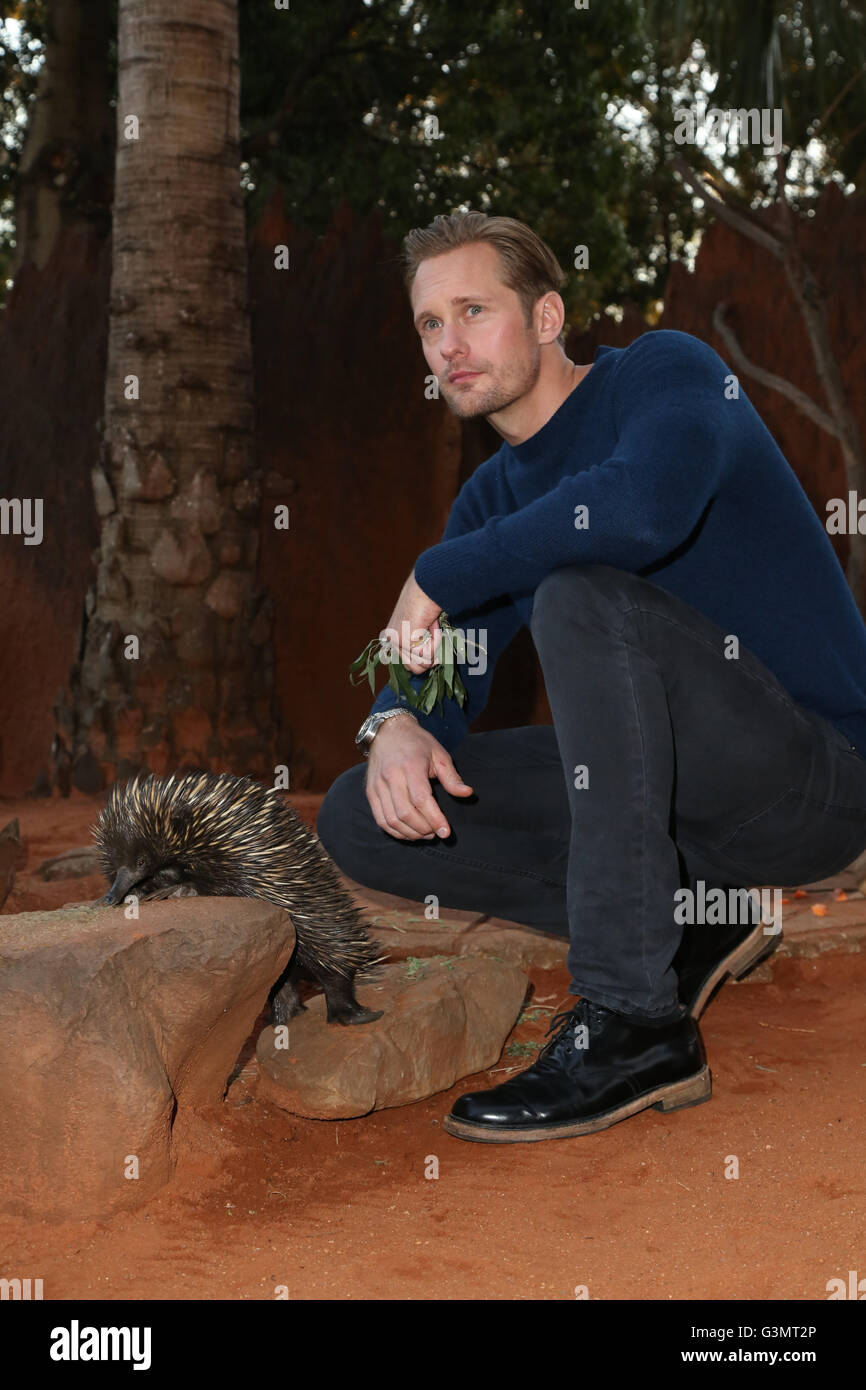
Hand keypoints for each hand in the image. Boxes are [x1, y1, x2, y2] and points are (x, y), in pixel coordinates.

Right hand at [366, 717, 473, 839]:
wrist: (387, 731)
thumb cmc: (417, 743)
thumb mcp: (439, 754)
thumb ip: (452, 777)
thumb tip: (467, 793)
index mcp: (410, 766)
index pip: (421, 800)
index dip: (434, 819)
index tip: (446, 832)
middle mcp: (391, 777)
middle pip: (406, 813)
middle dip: (424, 829)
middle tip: (436, 832)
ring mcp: (378, 786)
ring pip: (392, 820)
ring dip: (410, 833)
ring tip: (425, 834)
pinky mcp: (371, 792)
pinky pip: (380, 819)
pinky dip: (395, 831)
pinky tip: (409, 832)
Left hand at [382, 569, 442, 674]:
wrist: (426, 588)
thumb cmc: (427, 602)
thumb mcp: (422, 626)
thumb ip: (421, 643)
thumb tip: (430, 664)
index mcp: (392, 636)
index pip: (406, 664)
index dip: (423, 660)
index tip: (431, 646)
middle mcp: (391, 641)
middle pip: (414, 669)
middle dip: (429, 659)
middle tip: (434, 638)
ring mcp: (397, 642)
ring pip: (422, 665)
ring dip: (434, 650)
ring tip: (432, 629)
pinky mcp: (405, 642)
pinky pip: (428, 655)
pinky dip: (437, 641)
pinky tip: (432, 624)